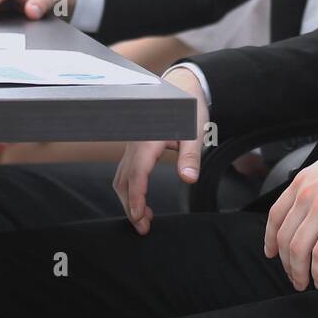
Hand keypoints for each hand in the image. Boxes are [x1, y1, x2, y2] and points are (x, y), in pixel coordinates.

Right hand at [113, 66, 207, 234]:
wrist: (181, 90)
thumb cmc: (188, 109)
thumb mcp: (195, 131)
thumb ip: (191, 156)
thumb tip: (188, 178)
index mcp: (148, 140)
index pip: (137, 174)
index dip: (136, 198)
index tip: (139, 217)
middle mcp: (135, 144)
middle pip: (125, 181)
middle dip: (130, 206)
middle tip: (143, 228)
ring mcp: (132, 147)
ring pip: (122, 178)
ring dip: (129, 201)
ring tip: (144, 220)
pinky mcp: (134, 150)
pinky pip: (126, 173)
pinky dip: (130, 190)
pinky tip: (141, 202)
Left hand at [265, 117, 317, 291]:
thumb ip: (312, 187)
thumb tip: (310, 208)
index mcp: (301, 183)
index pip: (275, 216)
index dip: (270, 239)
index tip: (271, 251)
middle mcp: (306, 196)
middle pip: (284, 237)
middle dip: (285, 262)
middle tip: (292, 274)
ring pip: (298, 249)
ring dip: (298, 272)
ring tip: (303, 282)